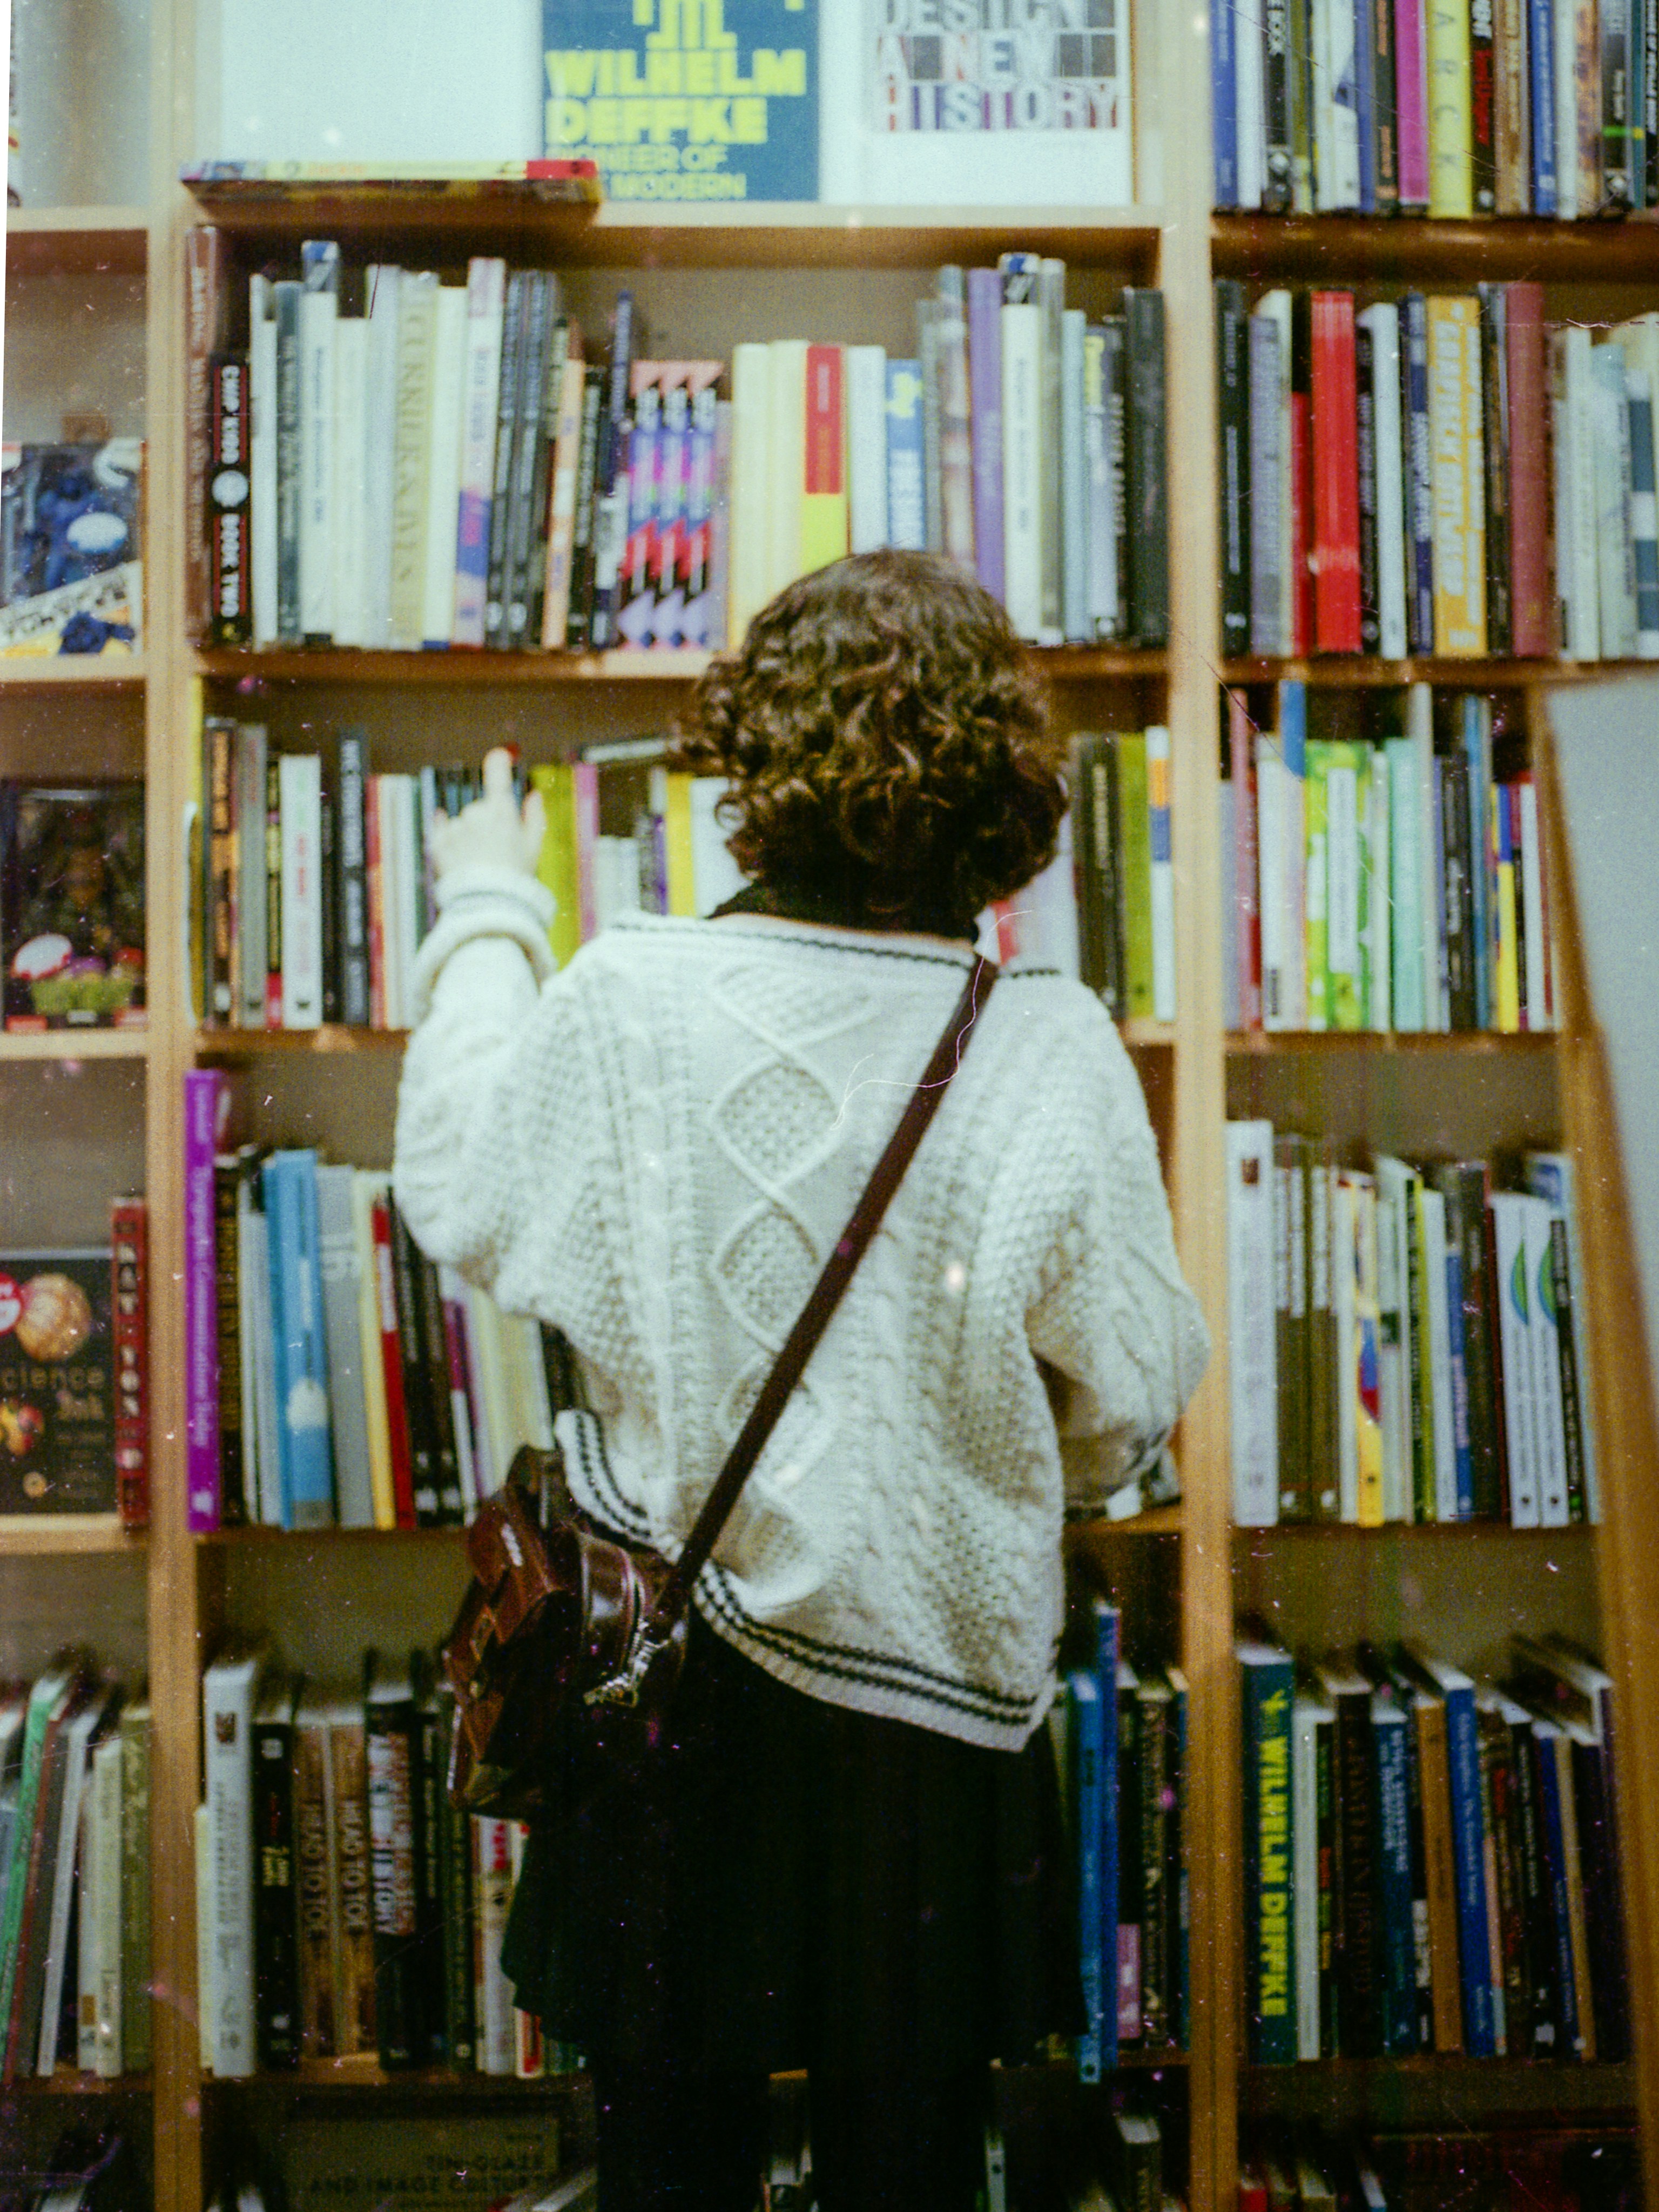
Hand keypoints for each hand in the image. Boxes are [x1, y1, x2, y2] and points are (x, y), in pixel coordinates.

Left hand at [427, 747, 546, 882]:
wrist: (488, 904)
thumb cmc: (516, 877)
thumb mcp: (534, 847)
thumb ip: (534, 816)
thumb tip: (534, 794)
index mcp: (501, 812)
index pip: (497, 774)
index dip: (498, 763)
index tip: (499, 757)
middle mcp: (476, 814)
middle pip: (480, 808)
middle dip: (486, 823)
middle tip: (496, 849)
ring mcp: (456, 827)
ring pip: (462, 823)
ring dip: (469, 835)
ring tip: (479, 861)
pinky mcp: (439, 842)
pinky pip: (443, 831)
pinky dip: (450, 839)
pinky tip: (461, 856)